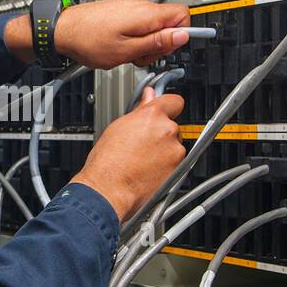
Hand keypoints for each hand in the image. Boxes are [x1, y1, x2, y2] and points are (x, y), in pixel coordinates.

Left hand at [4, 0, 191, 68]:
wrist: (62, 30)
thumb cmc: (87, 40)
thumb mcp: (126, 50)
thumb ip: (157, 43)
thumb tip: (183, 35)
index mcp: (146, 14)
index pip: (183, 15)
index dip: (181, 35)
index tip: (168, 49)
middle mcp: (141, 5)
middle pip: (169, 24)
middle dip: (159, 44)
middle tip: (140, 56)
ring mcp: (131, 6)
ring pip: (154, 26)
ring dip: (145, 44)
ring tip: (127, 52)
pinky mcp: (123, 10)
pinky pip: (140, 25)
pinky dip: (135, 38)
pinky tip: (121, 46)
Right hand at [70, 87, 185, 222]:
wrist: (109, 190)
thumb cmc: (108, 163)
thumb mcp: (118, 127)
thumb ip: (140, 110)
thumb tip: (148, 96)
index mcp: (152, 116)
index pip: (174, 101)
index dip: (168, 106)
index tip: (165, 110)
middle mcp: (167, 131)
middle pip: (171, 126)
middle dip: (160, 133)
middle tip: (142, 144)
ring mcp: (175, 151)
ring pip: (174, 145)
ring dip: (164, 151)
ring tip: (142, 160)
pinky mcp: (179, 170)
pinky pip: (176, 163)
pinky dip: (166, 166)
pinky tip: (148, 170)